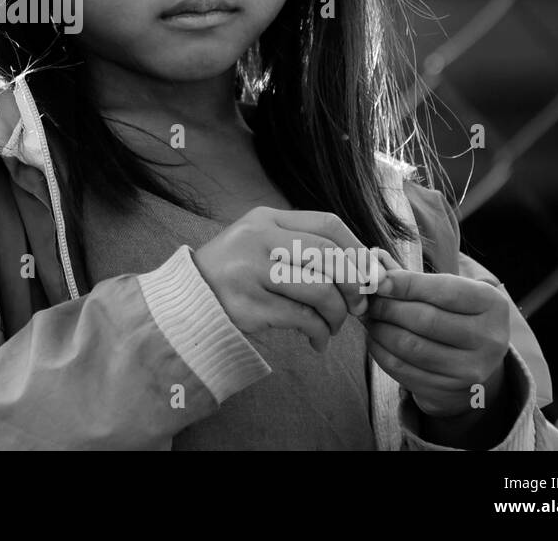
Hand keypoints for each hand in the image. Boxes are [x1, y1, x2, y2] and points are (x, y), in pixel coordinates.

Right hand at [192, 208, 381, 352]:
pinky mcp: (248, 306)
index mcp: (266, 218)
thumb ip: (302, 245)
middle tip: (358, 305)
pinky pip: (302, 318)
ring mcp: (251, 272)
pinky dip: (318, 332)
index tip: (368, 274)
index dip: (357, 250)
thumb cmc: (235, 270)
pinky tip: (316, 339)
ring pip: (320, 290)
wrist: (189, 297)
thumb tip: (361, 268)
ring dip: (337, 314)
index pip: (328, 224)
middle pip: (329, 256)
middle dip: (354, 284)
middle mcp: (259, 240)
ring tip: (332, 327)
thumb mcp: (261, 241)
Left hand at [365, 269, 509, 418]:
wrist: (474, 362)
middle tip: (369, 301)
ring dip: (380, 330)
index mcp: (492, 304)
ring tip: (370, 318)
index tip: (379, 281)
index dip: (406, 284)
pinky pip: (403, 369)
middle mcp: (488, 339)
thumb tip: (375, 266)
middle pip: (425, 320)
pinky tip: (375, 339)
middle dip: (388, 307)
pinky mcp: (448, 390)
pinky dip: (380, 351)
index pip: (444, 291)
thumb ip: (416, 278)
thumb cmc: (456, 314)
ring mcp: (471, 369)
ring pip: (410, 346)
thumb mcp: (451, 291)